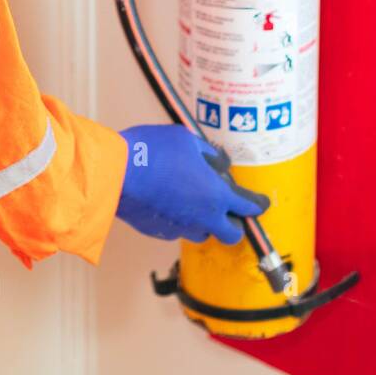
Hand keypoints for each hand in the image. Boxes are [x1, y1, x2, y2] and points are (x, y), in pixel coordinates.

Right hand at [117, 123, 268, 242]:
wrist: (115, 173)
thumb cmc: (152, 152)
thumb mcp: (187, 140)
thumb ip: (208, 154)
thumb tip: (217, 162)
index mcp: (216, 195)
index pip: (247, 207)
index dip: (257, 205)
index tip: (260, 204)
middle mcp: (203, 217)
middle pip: (231, 234)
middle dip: (234, 224)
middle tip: (227, 209)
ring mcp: (180, 227)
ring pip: (202, 233)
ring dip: (204, 221)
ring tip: (192, 200)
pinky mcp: (159, 232)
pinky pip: (177, 229)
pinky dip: (179, 219)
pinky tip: (168, 200)